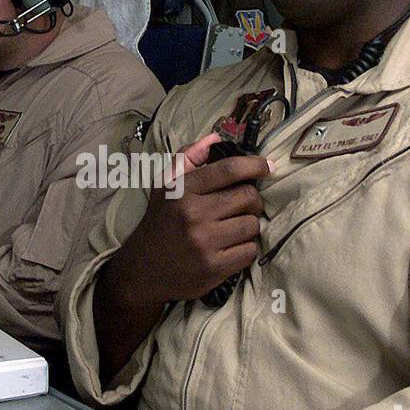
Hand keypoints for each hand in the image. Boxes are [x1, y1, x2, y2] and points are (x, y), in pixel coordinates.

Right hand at [105, 133, 269, 305]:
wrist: (141, 271)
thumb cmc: (159, 224)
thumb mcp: (164, 186)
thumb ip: (187, 158)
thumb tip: (216, 137)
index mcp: (182, 190)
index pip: (229, 170)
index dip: (254, 165)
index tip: (267, 166)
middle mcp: (193, 214)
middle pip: (247, 197)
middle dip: (252, 200)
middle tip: (244, 206)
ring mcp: (204, 243)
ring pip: (252, 225)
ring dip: (248, 226)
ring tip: (233, 229)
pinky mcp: (214, 268)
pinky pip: (250, 251)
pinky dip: (246, 249)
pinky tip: (231, 248)